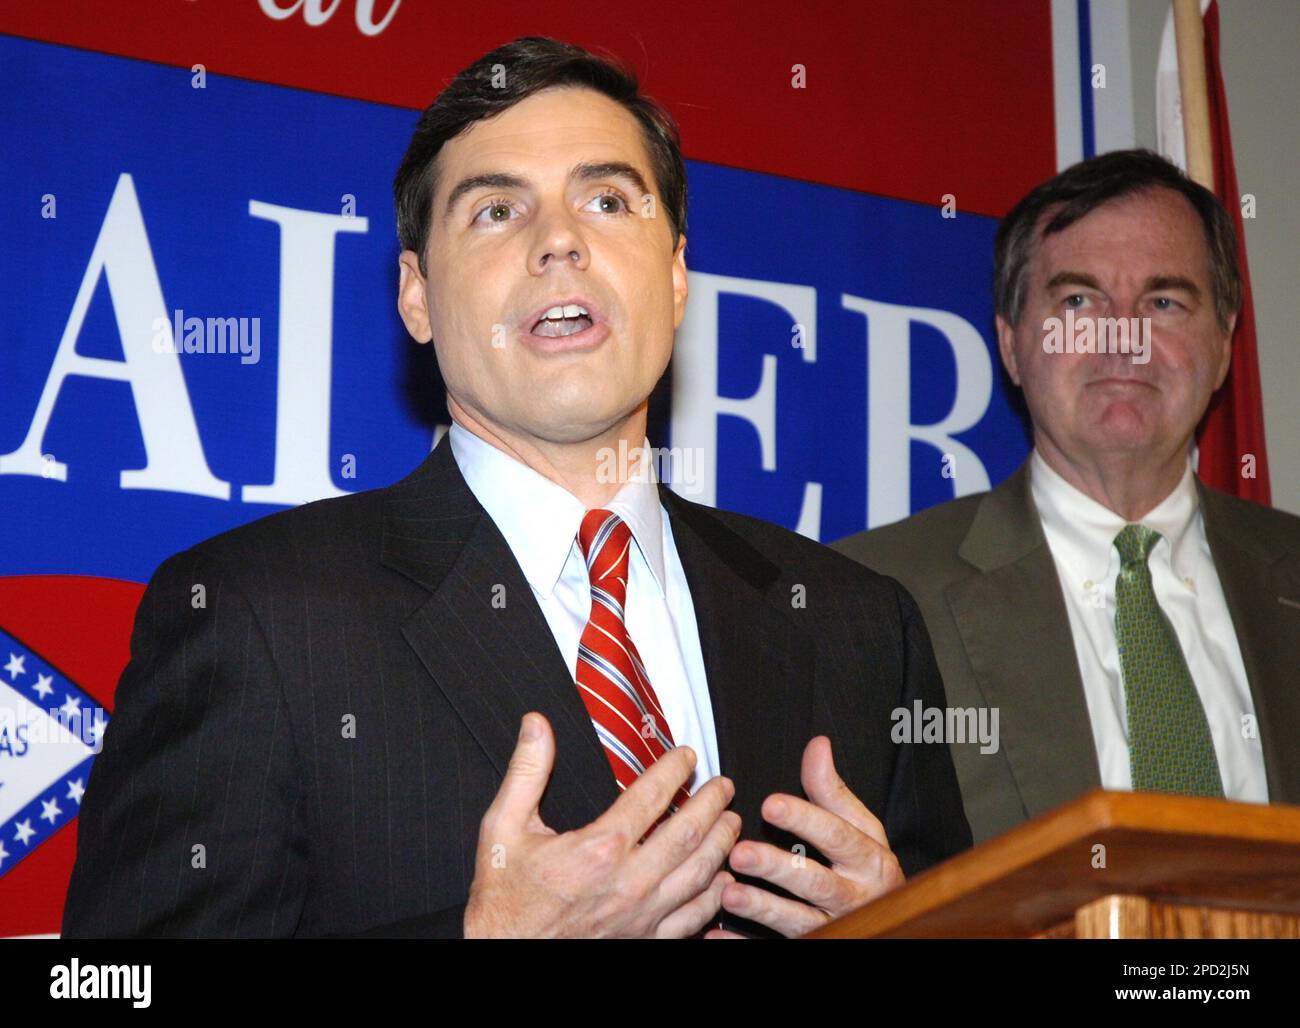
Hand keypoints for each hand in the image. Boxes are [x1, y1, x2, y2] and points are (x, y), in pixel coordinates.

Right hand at [463, 712, 740, 937]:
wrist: (502, 956)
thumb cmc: (503, 900)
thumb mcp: (502, 828)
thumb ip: (526, 773)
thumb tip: (536, 725)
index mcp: (598, 849)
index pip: (651, 797)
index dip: (674, 770)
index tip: (687, 756)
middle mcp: (628, 883)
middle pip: (688, 833)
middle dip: (712, 803)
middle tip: (723, 784)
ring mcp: (641, 917)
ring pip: (699, 874)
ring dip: (721, 843)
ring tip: (731, 820)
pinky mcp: (645, 942)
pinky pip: (693, 919)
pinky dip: (713, 896)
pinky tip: (720, 879)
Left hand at [708, 735, 903, 937]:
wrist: (892, 921)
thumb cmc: (865, 867)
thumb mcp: (860, 828)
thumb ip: (833, 791)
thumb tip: (817, 744)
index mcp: (868, 860)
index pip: (837, 836)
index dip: (805, 820)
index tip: (770, 804)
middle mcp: (855, 897)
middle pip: (816, 882)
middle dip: (777, 867)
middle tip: (740, 851)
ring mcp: (834, 926)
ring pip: (797, 920)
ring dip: (761, 907)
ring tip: (728, 892)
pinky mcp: (816, 945)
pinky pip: (777, 949)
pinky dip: (744, 946)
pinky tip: (715, 934)